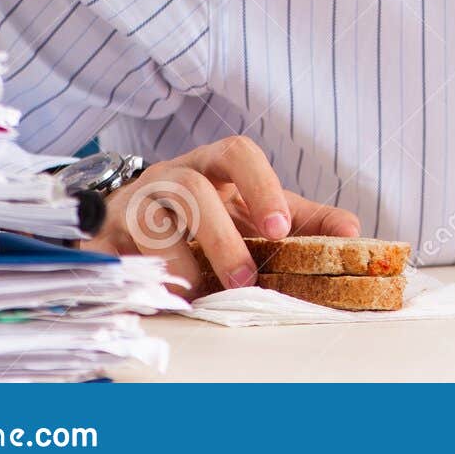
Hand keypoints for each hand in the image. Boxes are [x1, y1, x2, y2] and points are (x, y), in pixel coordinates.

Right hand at [89, 135, 360, 296]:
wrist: (126, 217)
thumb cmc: (203, 215)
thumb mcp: (251, 211)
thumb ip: (304, 219)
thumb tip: (353, 231)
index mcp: (211, 165)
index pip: (236, 152)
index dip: (261, 186)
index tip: (279, 229)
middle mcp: (169, 176)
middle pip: (192, 191)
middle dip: (221, 238)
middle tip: (245, 280)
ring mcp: (131, 205)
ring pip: (150, 222)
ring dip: (180, 263)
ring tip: (200, 295)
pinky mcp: (101, 239)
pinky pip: (111, 256)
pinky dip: (136, 280)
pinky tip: (158, 301)